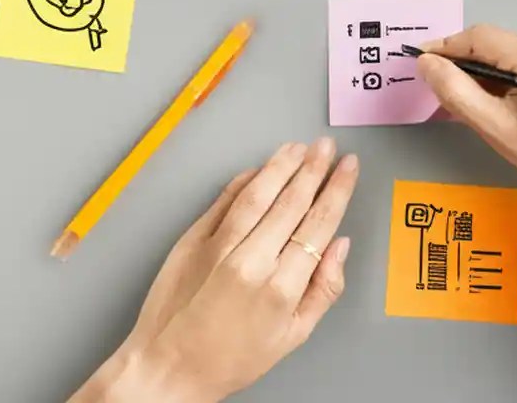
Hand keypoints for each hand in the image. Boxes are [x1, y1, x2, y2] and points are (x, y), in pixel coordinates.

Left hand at [71, 139, 359, 402]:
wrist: (167, 369)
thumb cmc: (231, 359)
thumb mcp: (293, 336)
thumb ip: (324, 289)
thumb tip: (340, 247)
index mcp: (282, 286)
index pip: (319, 223)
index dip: (338, 189)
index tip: (348, 168)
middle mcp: (251, 261)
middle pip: (291, 201)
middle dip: (314, 168)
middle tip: (327, 146)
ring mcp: (218, 247)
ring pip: (257, 194)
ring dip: (281, 165)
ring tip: (298, 147)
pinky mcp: (192, 241)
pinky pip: (224, 202)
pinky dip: (243, 181)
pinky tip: (259, 168)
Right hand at [417, 26, 516, 207]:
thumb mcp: (494, 125)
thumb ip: (456, 90)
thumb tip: (427, 63)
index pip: (480, 36)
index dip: (446, 46)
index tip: (420, 60)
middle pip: (498, 42)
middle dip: (467, 61)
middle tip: (442, 87)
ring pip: (513, 53)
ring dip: (488, 71)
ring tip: (471, 100)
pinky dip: (510, 76)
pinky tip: (501, 102)